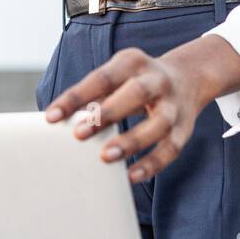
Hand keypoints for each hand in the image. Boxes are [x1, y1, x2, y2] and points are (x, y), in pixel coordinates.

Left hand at [44, 45, 209, 182]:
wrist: (188, 77)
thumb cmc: (137, 81)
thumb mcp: (117, 76)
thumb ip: (93, 95)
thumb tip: (60, 122)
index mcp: (133, 62)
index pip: (101, 78)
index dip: (75, 97)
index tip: (50, 116)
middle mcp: (157, 80)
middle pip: (136, 93)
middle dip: (108, 113)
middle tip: (79, 133)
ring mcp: (174, 105)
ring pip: (158, 124)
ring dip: (132, 141)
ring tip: (105, 157)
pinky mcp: (185, 128)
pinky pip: (171, 148)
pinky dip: (153, 163)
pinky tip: (132, 176)